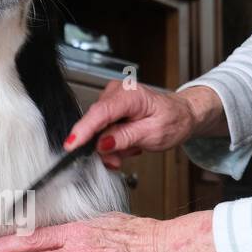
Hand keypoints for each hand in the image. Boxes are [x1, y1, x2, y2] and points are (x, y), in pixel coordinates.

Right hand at [63, 81, 227, 169]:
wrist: (180, 114)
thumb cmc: (172, 120)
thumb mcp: (153, 134)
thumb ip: (126, 138)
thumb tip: (102, 144)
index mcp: (130, 95)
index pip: (100, 113)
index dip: (84, 130)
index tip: (71, 146)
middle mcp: (116, 92)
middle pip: (96, 124)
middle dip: (104, 147)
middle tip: (119, 160)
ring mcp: (110, 99)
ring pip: (97, 130)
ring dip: (110, 146)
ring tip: (132, 147)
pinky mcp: (108, 108)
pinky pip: (101, 129)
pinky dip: (111, 141)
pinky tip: (127, 142)